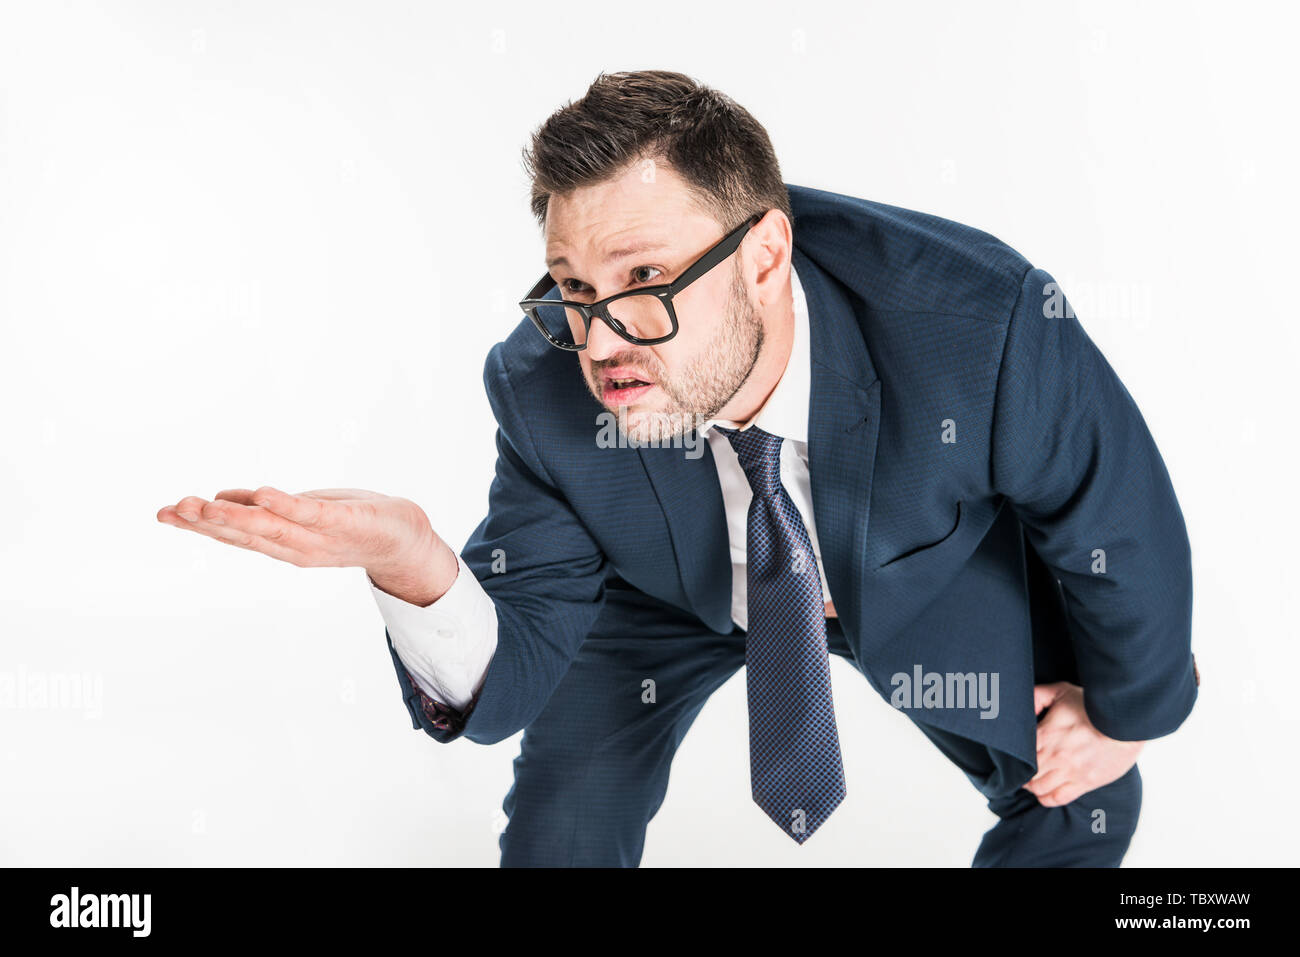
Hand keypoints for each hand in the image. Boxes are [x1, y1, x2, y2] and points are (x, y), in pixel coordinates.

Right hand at [156, 486, 455, 602]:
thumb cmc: (349, 523)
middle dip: (206, 522)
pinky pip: (311, 514)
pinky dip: (286, 506)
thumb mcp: (300, 513)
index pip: (233, 534)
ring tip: (202, 504)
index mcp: (281, 543)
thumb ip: (263, 509)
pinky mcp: (344, 520)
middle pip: (244, 534)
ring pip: (270, 527)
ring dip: (235, 516)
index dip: (197, 525)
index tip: (162, 514)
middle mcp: (295, 546)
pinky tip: (262, 494)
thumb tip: (221, 497)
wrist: (404, 539)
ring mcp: (319, 535)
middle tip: (170, 510)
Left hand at [1024, 681, 1143, 806]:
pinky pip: (1058, 798)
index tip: (1013, 755)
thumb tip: (1021, 704)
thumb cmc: (1094, 707)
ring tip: (1033, 781)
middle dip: (1021, 774)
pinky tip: (1045, 792)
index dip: (1012, 756)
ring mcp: (1070, 771)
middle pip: (1027, 774)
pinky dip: (1047, 798)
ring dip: (1032, 786)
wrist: (1126, 724)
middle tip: (1022, 770)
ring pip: (1039, 788)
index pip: (1018, 753)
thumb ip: (1037, 695)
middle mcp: (1055, 756)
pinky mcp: (1084, 783)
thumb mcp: (1062, 691)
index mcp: (1046, 734)